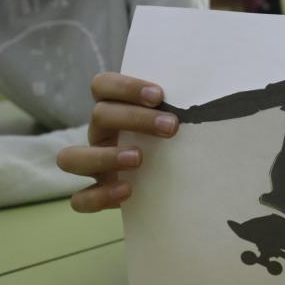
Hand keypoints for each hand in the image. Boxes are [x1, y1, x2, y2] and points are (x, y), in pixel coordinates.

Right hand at [57, 72, 179, 213]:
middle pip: (99, 115)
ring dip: (105, 155)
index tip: (159, 95)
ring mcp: (93, 164)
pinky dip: (100, 195)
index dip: (126, 87)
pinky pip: (80, 199)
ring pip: (71, 157)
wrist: (169, 180)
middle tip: (171, 126)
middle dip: (135, 118)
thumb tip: (212, 98)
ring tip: (138, 158)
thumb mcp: (173, 120)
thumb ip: (179, 107)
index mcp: (113, 108)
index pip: (102, 85)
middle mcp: (99, 133)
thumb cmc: (170, 140)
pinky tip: (128, 191)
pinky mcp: (96, 193)